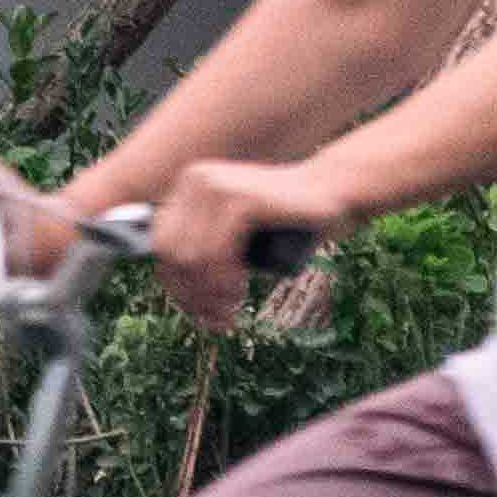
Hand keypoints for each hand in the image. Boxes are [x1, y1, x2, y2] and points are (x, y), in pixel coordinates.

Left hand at [145, 152, 346, 332]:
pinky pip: (217, 250)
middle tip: (221, 317)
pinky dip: (225, 279)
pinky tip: (241, 290)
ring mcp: (216, 184)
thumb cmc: (289, 225)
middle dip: (194, 294)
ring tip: (233, 307)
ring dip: (211, 292)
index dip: (177, 286)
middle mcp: (195, 179)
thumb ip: (209, 258)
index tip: (202, 314)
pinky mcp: (241, 198)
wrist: (334, 194)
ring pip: (193, 256)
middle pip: (173, 253)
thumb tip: (186, 304)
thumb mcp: (240, 242)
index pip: (162, 245)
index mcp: (189, 187)